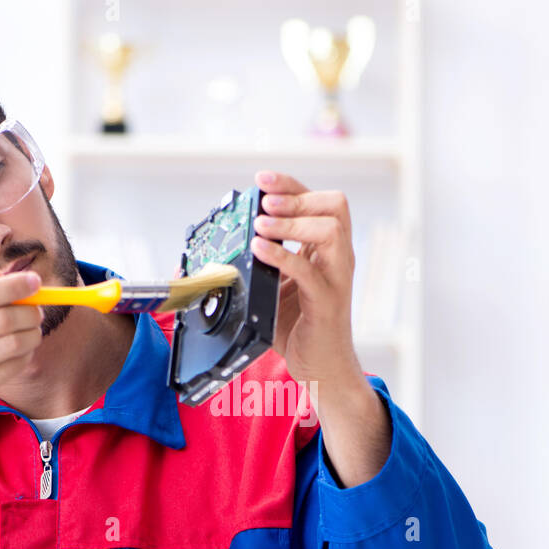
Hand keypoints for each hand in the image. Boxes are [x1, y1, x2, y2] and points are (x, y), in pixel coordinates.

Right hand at [0, 267, 44, 448]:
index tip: (35, 282)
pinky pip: (10, 368)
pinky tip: (23, 353)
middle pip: (1, 319)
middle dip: (29, 312)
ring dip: (32, 335)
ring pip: (11, 344)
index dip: (14, 286)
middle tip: (37, 312)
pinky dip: (24, 357)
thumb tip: (0, 274)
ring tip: (34, 332)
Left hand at [249, 170, 363, 392]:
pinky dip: (283, 256)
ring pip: (331, 230)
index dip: (291, 184)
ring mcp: (336, 279)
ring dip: (292, 222)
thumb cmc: (298, 328)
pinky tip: (260, 250)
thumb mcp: (273, 288)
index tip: (262, 179)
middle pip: (334, 206)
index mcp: (326, 249)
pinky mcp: (327, 303)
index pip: (318, 201)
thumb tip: (210, 256)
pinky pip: (310, 272)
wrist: (322, 369)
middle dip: (296, 197)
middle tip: (265, 204)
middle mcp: (338, 258)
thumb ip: (256, 266)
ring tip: (261, 226)